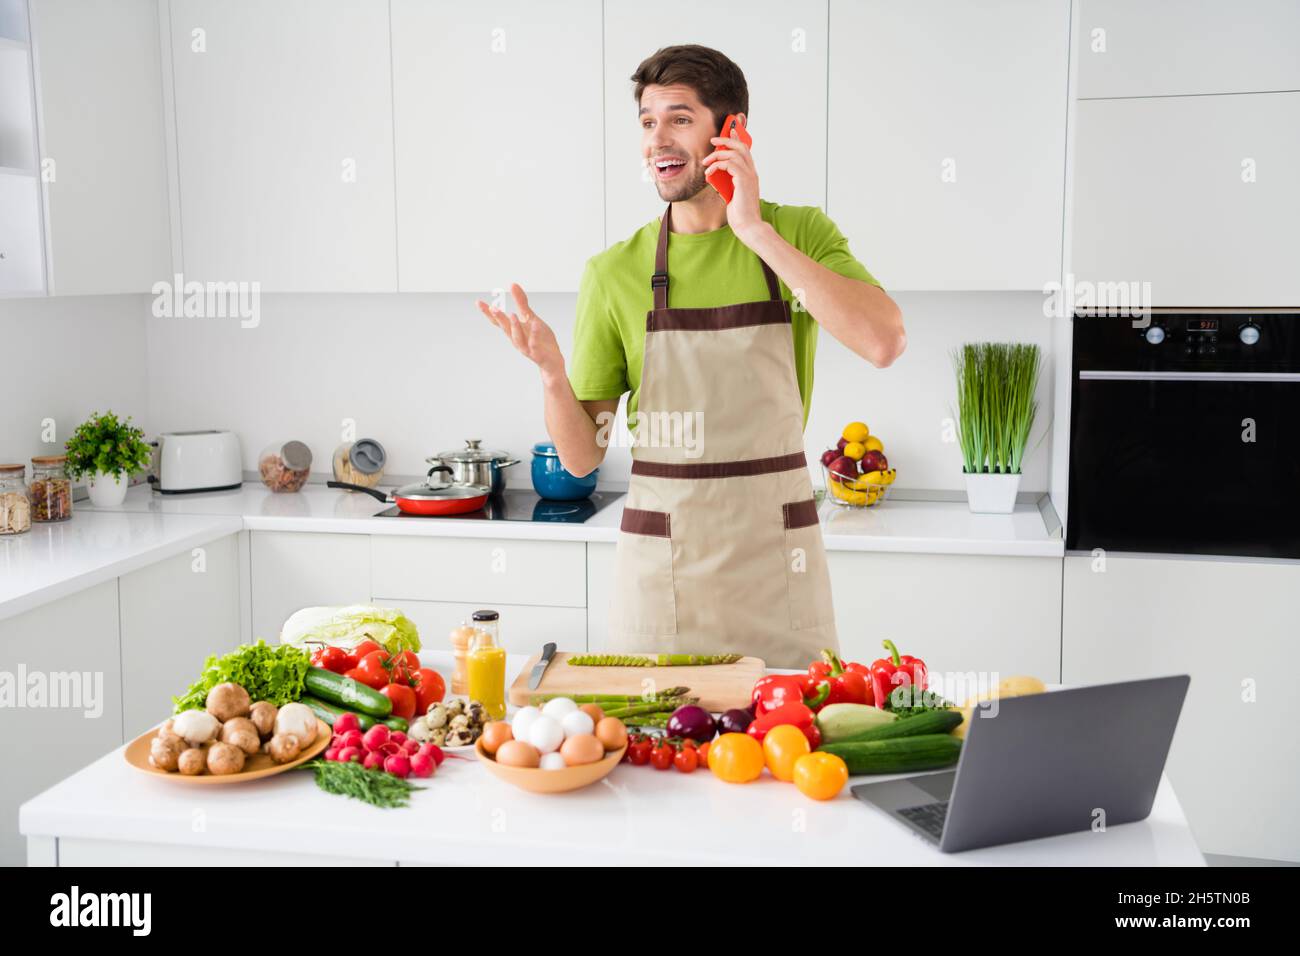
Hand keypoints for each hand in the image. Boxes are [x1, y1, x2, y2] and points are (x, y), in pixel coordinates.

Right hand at [476, 283, 564, 380]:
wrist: (552, 361)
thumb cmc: (539, 339)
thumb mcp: (531, 318)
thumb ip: (521, 303)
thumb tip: (512, 284)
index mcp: (514, 330)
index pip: (498, 321)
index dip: (488, 312)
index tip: (478, 302)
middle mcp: (516, 339)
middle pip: (505, 328)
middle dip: (498, 318)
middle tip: (492, 307)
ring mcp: (526, 347)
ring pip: (517, 338)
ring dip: (514, 327)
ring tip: (512, 315)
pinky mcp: (537, 353)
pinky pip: (535, 343)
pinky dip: (535, 335)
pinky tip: (536, 325)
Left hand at [703, 123, 762, 242]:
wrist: (748, 226)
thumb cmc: (740, 213)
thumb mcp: (731, 194)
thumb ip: (726, 183)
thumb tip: (714, 176)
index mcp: (750, 175)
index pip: (745, 151)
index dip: (737, 139)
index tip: (729, 132)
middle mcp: (752, 173)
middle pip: (741, 147)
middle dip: (726, 140)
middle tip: (713, 140)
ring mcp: (749, 176)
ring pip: (734, 153)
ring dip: (717, 155)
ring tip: (706, 162)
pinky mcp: (743, 181)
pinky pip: (729, 164)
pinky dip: (717, 165)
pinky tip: (709, 173)